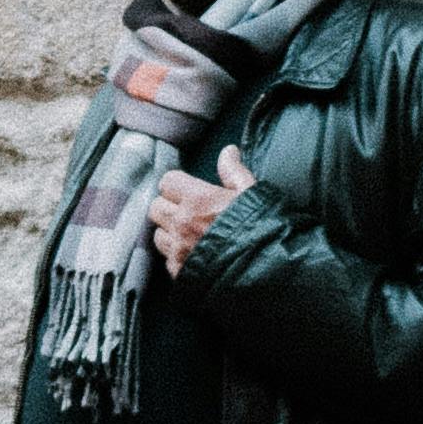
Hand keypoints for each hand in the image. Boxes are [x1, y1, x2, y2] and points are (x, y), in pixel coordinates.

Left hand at [150, 148, 252, 276]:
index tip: (188, 190)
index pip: (167, 182)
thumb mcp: (252, 195)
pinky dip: (176, 257)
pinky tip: (193, 256)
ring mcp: (179, 249)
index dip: (177, 185)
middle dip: (169, 207)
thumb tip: (228, 152)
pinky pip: (167, 260)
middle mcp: (182, 223)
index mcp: (198, 199)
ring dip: (170, 233)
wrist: (266, 271)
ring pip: (158, 235)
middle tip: (188, 212)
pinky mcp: (180, 272)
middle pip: (156, 207)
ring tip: (189, 235)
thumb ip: (234, 172)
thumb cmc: (262, 230)